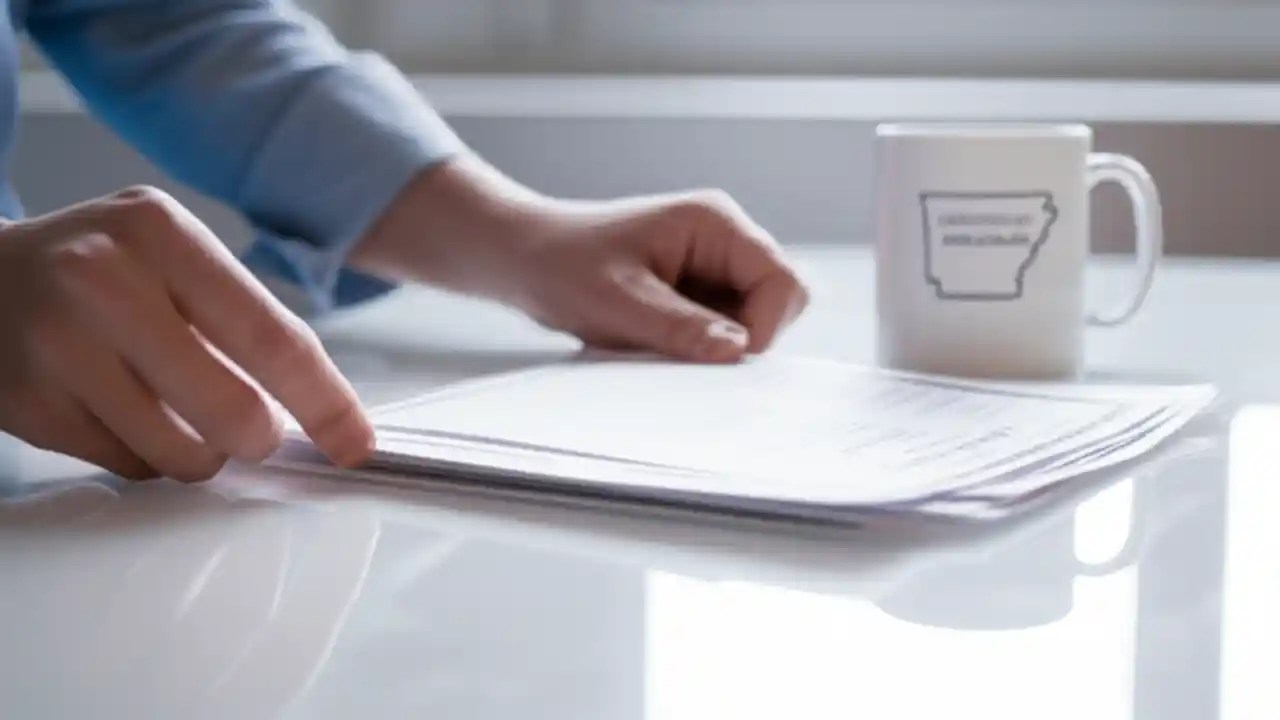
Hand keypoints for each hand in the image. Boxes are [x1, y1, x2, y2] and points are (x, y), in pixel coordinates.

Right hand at [0, 187, 373, 480]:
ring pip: (182, 453)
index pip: (273, 336)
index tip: (356, 441)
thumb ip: (240, 320)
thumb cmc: (100, 270)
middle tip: (253, 430)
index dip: (327, 401)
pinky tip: (120, 411)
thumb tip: (322, 411)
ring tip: (177, 414)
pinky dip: (146, 455)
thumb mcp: (170, 256)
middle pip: (233, 409)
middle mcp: (104, 280)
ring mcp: (57, 345)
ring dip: (201, 454)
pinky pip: (128, 465)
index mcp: (162, 233)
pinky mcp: (27, 404)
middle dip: (259, 437)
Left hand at [352, 156, 809, 361]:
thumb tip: (737, 351)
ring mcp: (714, 266)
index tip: (719, 359)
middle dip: (744, 338)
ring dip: (717, 345)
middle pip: (779, 301)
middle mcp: (724, 239)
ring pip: (754, 322)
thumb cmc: (561, 264)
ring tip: (657, 340)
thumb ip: (678, 326)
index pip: (781, 282)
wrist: (523, 258)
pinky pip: (725, 330)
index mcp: (715, 222)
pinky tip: (655, 341)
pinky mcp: (700, 291)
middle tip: (684, 351)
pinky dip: (699, 348)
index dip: (764, 329)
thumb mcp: (616, 302)